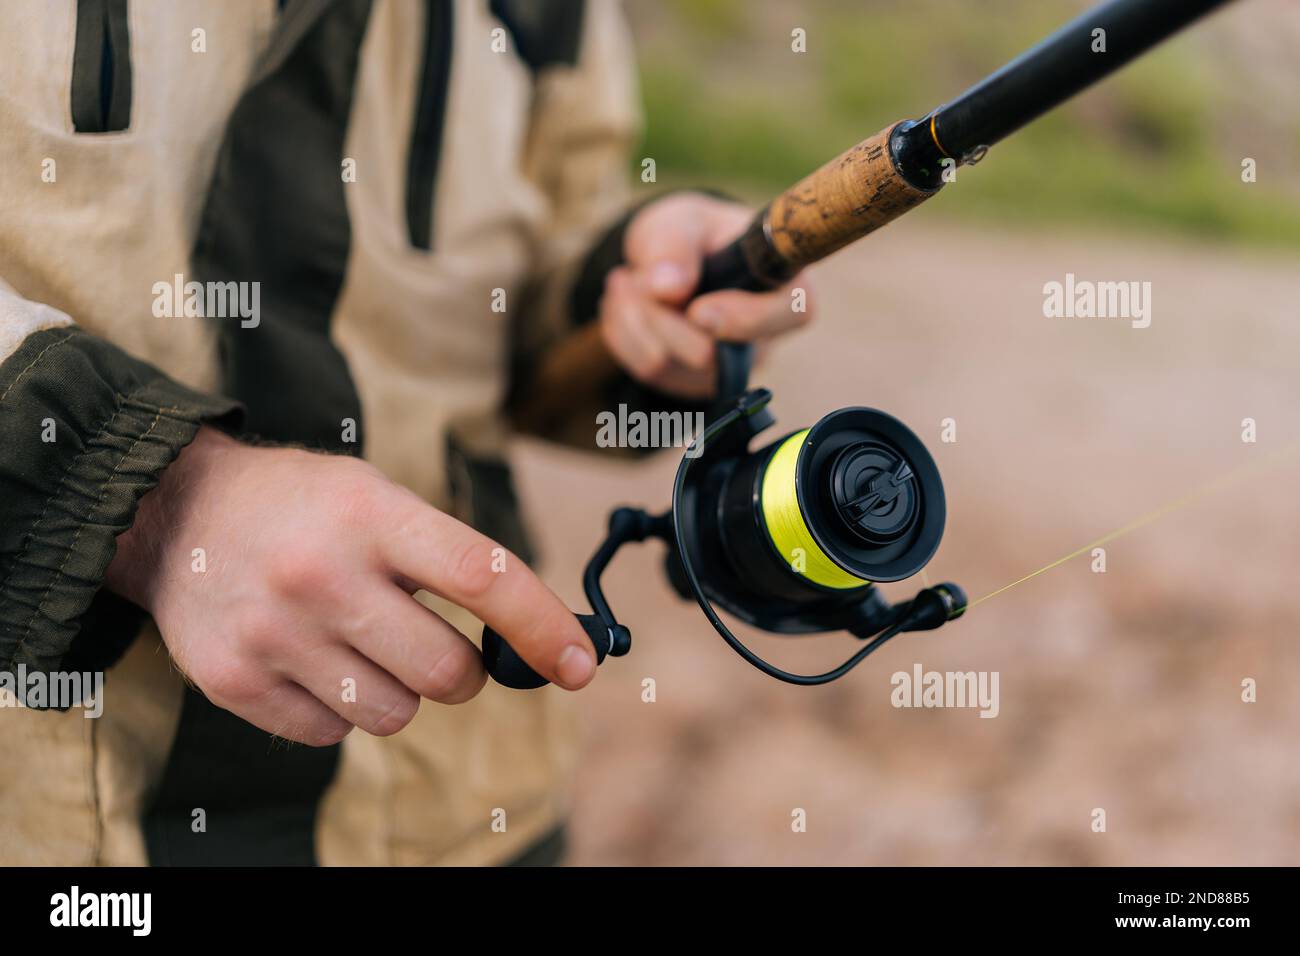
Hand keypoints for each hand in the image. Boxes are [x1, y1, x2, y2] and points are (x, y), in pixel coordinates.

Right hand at [105, 427, 593, 745]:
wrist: (174, 513)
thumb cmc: (303, 507)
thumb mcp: (375, 496)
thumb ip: (449, 559)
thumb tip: (539, 636)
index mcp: (371, 514)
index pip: (482, 577)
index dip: (544, 626)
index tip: (580, 664)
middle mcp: (321, 574)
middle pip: (447, 673)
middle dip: (464, 672)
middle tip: (436, 645)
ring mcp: (273, 633)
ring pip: (394, 715)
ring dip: (399, 692)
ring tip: (360, 644)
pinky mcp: (233, 681)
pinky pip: (331, 734)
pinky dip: (338, 709)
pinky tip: (311, 659)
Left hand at [599, 192, 814, 398]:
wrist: (668, 258)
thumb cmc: (691, 235)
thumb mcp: (680, 219)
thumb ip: (675, 244)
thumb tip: (668, 288)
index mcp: (782, 282)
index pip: (794, 312)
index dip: (745, 319)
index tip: (698, 309)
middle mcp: (763, 335)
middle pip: (706, 353)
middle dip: (658, 312)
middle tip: (641, 277)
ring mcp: (727, 368)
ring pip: (665, 365)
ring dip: (633, 317)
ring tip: (631, 281)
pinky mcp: (692, 384)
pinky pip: (645, 373)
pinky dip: (623, 333)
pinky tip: (629, 306)